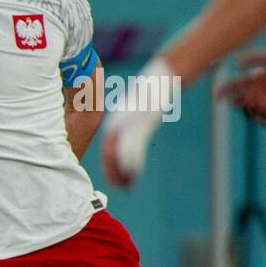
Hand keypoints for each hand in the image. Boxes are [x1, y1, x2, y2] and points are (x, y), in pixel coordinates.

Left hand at [99, 59, 177, 187]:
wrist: (159, 79)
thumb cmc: (146, 95)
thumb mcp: (131, 110)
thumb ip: (126, 125)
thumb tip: (123, 139)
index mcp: (115, 121)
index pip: (106, 147)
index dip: (108, 165)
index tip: (112, 180)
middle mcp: (119, 123)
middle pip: (110, 152)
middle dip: (112, 171)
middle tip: (116, 187)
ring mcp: (130, 122)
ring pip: (122, 152)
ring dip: (123, 171)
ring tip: (126, 186)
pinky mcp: (143, 122)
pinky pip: (136, 146)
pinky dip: (133, 162)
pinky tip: (134, 174)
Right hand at [216, 49, 265, 123]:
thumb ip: (253, 57)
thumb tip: (237, 65)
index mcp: (254, 79)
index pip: (233, 86)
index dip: (222, 90)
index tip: (216, 94)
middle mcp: (257, 91)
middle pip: (237, 99)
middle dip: (232, 101)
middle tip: (234, 100)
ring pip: (248, 109)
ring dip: (248, 105)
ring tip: (253, 98)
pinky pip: (262, 117)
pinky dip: (260, 113)